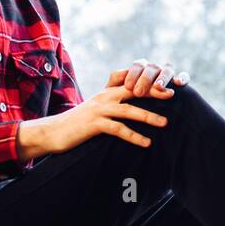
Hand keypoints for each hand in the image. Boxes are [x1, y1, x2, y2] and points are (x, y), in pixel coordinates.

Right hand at [17, 84, 173, 160]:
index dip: (149, 82)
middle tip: (173, 95)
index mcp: (106, 92)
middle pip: (134, 90)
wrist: (51, 132)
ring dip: (149, 116)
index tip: (166, 84)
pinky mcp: (94, 124)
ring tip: (165, 123)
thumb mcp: (96, 111)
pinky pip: (118, 129)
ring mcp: (99, 109)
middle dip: (154, 91)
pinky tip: (147, 143)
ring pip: (129, 110)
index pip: (131, 83)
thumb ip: (112, 107)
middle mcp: (104, 97)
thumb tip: (132, 110)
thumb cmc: (76, 124)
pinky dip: (134, 136)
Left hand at [107, 58, 190, 96]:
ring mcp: (166, 74)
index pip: (138, 66)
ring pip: (167, 70)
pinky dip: (183, 78)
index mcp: (139, 68)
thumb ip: (115, 81)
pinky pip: (184, 76)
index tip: (128, 87)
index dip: (133, 75)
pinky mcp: (178, 81)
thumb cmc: (122, 102)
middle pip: (152, 68)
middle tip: (138, 92)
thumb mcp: (115, 92)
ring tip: (157, 87)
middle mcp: (154, 69)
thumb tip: (120, 73)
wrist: (132, 114)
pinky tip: (179, 83)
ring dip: (162, 78)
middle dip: (145, 79)